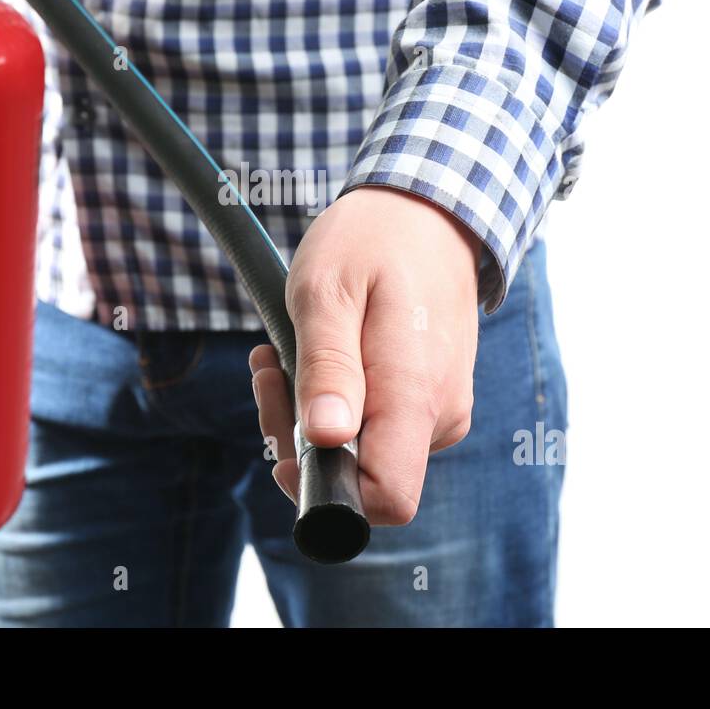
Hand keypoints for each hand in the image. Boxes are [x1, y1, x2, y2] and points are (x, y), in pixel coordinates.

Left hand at [249, 186, 480, 524]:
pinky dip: (336, 401)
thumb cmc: (372, 241)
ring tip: (286, 350)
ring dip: (311, 415)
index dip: (328, 493)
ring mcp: (440, 408)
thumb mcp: (327, 293)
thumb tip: (326, 440)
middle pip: (363, 479)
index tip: (286, 447)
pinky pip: (377, 426)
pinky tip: (316, 353)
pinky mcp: (431, 398)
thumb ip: (327, 369)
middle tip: (269, 370)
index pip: (388, 498)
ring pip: (364, 454)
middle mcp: (440, 415)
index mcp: (416, 395)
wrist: (427, 210)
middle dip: (301, 439)